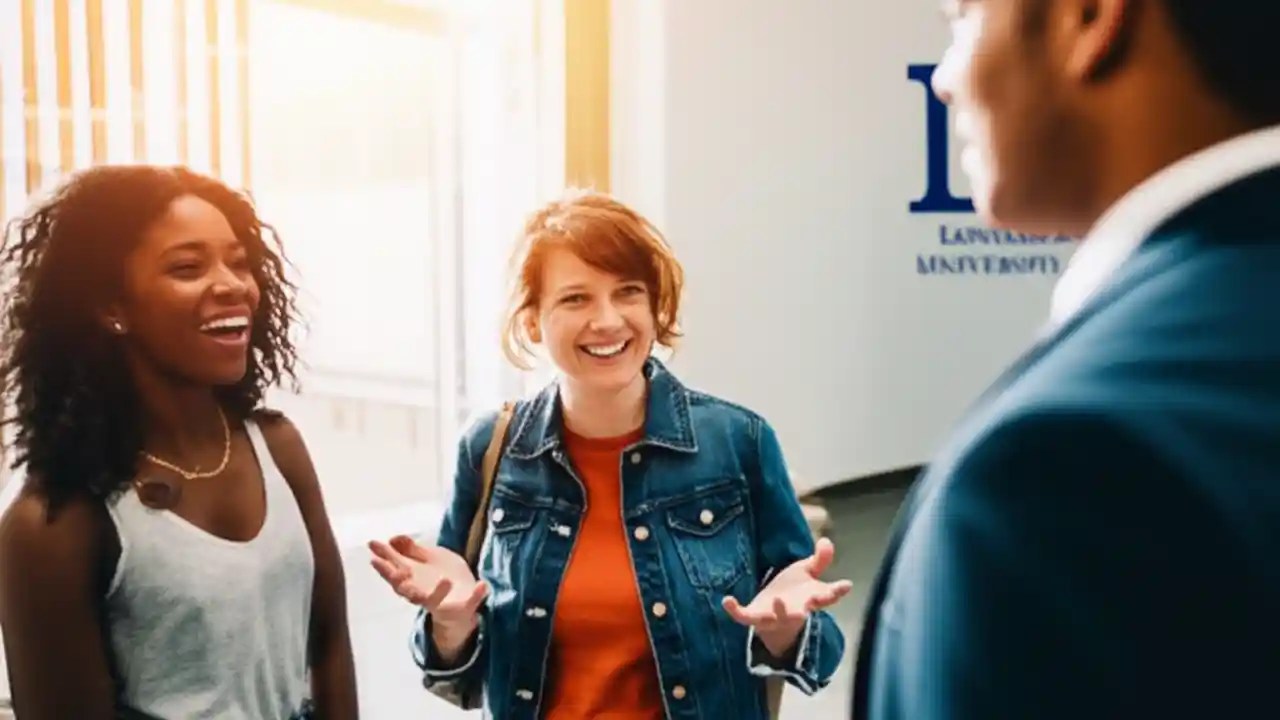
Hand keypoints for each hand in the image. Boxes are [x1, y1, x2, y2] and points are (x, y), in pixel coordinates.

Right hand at [368, 535, 488, 632]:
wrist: (462, 600)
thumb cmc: (441, 577)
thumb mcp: (428, 559)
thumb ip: (412, 551)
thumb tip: (391, 539)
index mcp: (413, 580)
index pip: (394, 571)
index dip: (383, 561)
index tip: (373, 547)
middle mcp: (421, 594)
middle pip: (404, 588)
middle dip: (393, 576)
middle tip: (380, 564)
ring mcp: (441, 603)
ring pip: (432, 602)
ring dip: (437, 593)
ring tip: (445, 581)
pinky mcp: (462, 609)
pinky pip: (470, 604)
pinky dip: (477, 596)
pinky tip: (483, 584)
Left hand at [721, 537, 852, 657]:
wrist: (774, 617)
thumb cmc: (795, 591)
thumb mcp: (807, 574)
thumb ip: (819, 560)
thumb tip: (826, 541)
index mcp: (810, 599)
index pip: (826, 597)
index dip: (836, 592)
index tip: (845, 585)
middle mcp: (795, 611)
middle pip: (802, 612)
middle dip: (805, 609)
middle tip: (810, 604)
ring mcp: (774, 616)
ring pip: (776, 617)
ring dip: (778, 611)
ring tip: (777, 600)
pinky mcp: (755, 618)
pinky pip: (744, 617)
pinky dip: (736, 611)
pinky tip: (727, 600)